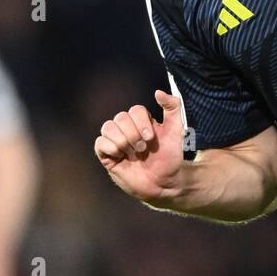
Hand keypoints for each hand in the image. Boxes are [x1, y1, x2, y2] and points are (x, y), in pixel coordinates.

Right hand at [94, 90, 188, 206]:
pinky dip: (111, 148)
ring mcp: (116, 141)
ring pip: (107, 127)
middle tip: (142, 149)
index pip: (135, 110)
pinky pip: (100, 143)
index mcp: (142, 121)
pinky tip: (120, 157)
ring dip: (122, 141)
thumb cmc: (170, 159)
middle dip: (133, 134)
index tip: (150, 138)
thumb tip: (158, 92)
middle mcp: (127, 129)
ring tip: (132, 154)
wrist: (164, 183)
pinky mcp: (107, 155)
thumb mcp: (176, 132)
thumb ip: (173, 108)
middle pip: (120, 117)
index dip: (141, 122)